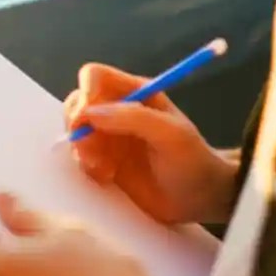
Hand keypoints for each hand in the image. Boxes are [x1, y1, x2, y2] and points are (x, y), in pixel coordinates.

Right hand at [64, 63, 238, 223]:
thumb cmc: (192, 161)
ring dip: (82, 150)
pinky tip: (108, 177)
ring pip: (76, 132)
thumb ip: (133, 117)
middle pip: (77, 103)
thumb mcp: (171, 134)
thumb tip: (90, 113)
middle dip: (77, 125)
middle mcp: (117, 111)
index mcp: (135, 93)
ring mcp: (109, 137)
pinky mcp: (105, 161)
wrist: (200, 199)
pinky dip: (87, 167)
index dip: (85, 92)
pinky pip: (81, 158)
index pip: (95, 76)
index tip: (85, 119)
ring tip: (104, 168)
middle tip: (89, 149)